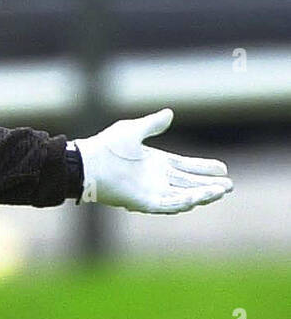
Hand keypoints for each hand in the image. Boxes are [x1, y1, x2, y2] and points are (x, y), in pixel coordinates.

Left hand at [73, 108, 232, 213]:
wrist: (88, 163)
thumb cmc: (106, 146)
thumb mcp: (133, 130)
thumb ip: (152, 124)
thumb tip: (169, 113)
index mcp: (156, 162)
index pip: (186, 166)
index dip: (204, 168)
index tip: (223, 168)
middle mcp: (156, 179)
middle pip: (189, 183)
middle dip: (210, 185)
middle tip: (229, 186)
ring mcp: (151, 191)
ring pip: (183, 196)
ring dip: (202, 195)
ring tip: (220, 191)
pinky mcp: (143, 203)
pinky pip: (168, 205)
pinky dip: (183, 202)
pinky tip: (197, 198)